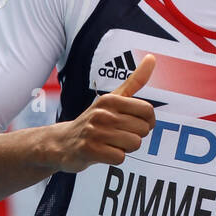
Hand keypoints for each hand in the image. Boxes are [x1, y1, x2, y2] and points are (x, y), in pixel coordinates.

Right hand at [54, 53, 156, 172]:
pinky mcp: (89, 150)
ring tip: (110, 143)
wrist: (62, 142)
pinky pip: (120, 158)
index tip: (135, 123)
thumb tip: (153, 57)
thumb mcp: (113, 98)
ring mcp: (94, 132)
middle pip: (143, 130)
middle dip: (135, 136)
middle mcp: (102, 113)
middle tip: (117, 135)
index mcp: (110, 99)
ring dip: (125, 148)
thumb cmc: (95, 120)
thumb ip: (135, 81)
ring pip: (134, 144)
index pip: (148, 111)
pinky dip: (115, 158)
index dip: (147, 121)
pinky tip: (103, 152)